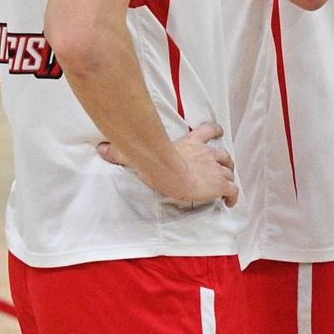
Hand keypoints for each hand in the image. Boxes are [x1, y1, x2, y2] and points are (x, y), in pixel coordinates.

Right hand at [99, 122, 239, 206]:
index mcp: (192, 143)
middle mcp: (207, 154)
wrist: (171, 174)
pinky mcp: (220, 185)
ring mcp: (215, 169)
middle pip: (224, 154)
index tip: (218, 131)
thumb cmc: (156, 163)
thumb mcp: (138, 153)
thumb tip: (99, 148)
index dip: (214, 130)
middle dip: (224, 161)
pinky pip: (232, 190)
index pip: (207, 131)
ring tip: (225, 186)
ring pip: (229, 171)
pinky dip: (233, 196)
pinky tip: (230, 202)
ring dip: (228, 178)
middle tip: (222, 168)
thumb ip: (120, 152)